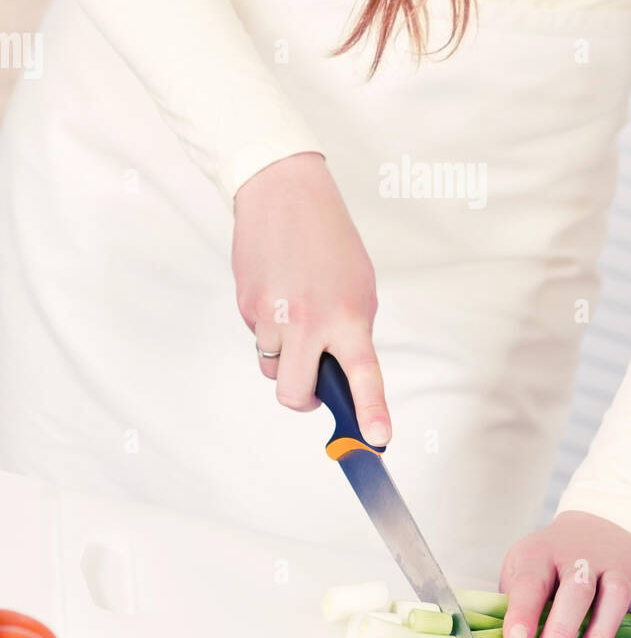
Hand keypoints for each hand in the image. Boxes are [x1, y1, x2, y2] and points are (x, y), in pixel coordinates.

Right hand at [231, 152, 390, 445]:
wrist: (285, 196)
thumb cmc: (330, 243)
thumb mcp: (359, 288)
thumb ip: (352, 334)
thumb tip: (341, 376)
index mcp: (349, 315)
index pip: (363, 373)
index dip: (371, 411)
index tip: (376, 441)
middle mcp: (310, 321)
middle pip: (295, 394)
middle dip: (301, 400)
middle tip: (312, 388)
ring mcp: (273, 315)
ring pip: (272, 367)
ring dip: (284, 355)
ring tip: (295, 311)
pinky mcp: (246, 305)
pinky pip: (259, 338)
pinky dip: (268, 327)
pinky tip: (278, 291)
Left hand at [499, 511, 630, 637]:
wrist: (599, 523)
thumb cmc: (553, 558)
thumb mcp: (524, 563)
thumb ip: (515, 598)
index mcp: (545, 553)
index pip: (532, 580)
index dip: (523, 611)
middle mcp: (584, 559)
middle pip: (577, 589)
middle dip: (561, 630)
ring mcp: (620, 571)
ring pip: (616, 598)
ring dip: (600, 637)